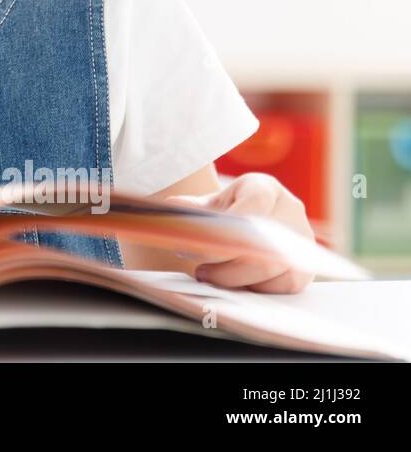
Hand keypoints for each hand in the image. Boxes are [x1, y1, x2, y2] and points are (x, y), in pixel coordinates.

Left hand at [166, 172, 314, 293]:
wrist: (250, 228)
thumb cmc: (225, 214)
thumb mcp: (208, 204)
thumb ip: (190, 208)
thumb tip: (172, 208)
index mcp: (264, 188)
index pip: (254, 203)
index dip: (226, 228)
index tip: (197, 242)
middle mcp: (290, 211)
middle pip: (262, 243)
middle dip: (226, 263)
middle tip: (199, 270)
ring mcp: (302, 241)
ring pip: (272, 268)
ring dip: (235, 279)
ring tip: (207, 276)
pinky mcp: (305, 269)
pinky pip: (282, 286)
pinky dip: (254, 289)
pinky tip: (233, 286)